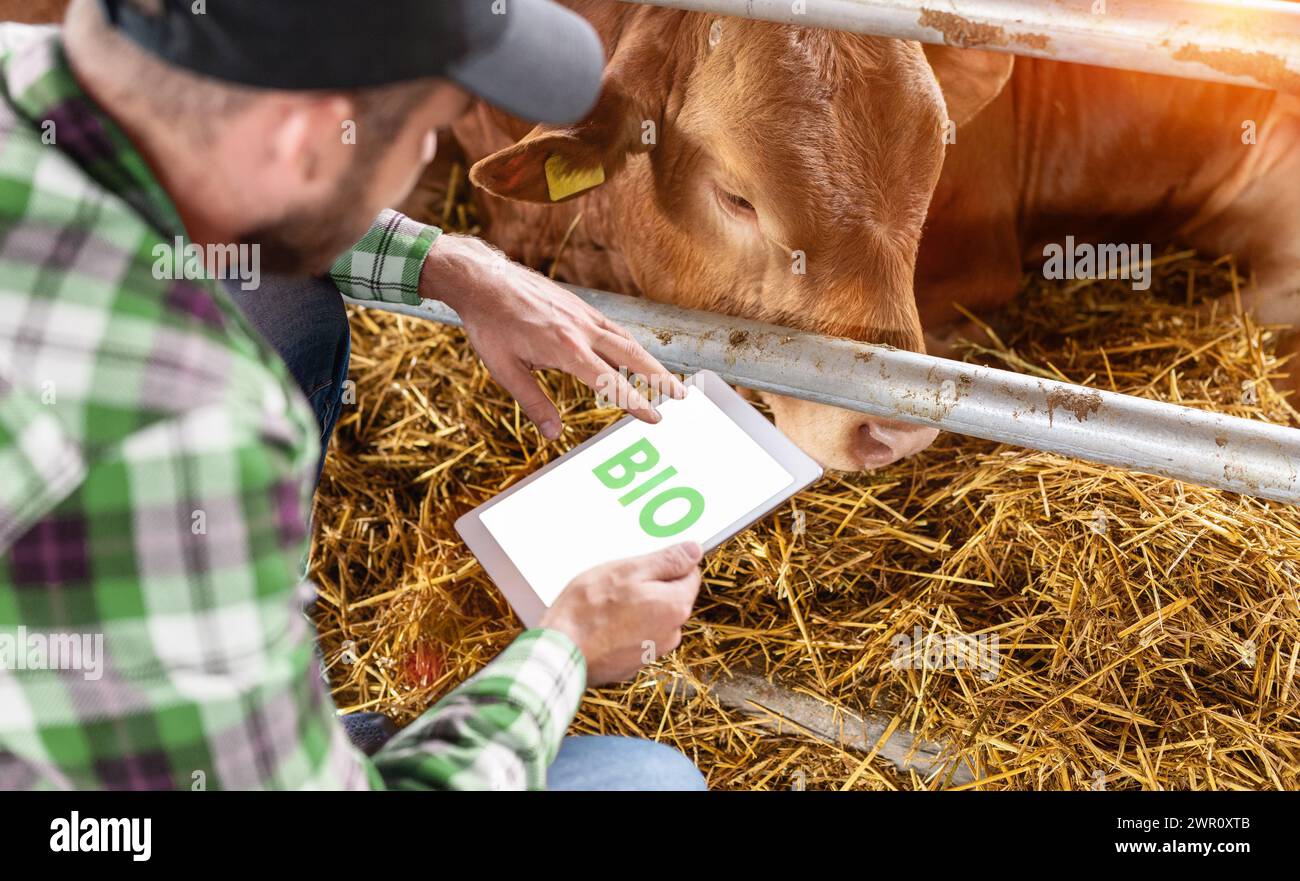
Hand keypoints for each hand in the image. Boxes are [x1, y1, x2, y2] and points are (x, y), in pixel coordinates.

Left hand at [421, 234, 685, 438]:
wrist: (483, 279)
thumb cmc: (490, 325)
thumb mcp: (505, 370)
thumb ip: (533, 402)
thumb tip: (553, 435)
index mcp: (565, 348)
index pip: (609, 381)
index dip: (635, 402)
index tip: (655, 418)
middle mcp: (581, 329)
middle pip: (632, 356)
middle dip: (660, 378)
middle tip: (683, 398)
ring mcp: (584, 315)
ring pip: (627, 340)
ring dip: (651, 362)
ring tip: (670, 382)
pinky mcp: (581, 306)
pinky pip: (613, 328)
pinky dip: (631, 345)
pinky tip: (636, 357)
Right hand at [539, 542, 702, 685]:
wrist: (561, 653)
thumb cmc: (590, 609)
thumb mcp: (628, 571)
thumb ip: (666, 561)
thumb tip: (694, 551)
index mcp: (676, 606)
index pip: (690, 575)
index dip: (667, 563)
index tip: (644, 562)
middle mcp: (671, 633)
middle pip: (671, 598)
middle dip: (649, 586)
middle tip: (618, 581)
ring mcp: (652, 652)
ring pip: (651, 618)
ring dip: (636, 608)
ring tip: (605, 603)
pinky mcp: (631, 665)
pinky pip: (635, 637)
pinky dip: (623, 628)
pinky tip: (601, 623)